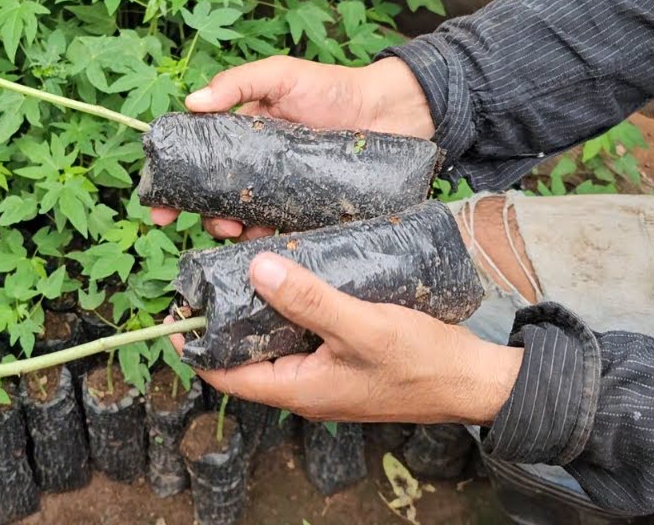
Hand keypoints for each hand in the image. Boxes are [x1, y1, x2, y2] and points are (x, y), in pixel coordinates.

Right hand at [149, 55, 434, 239]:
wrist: (392, 112)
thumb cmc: (333, 87)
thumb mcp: (281, 74)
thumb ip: (238, 83)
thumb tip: (191, 102)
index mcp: (242, 137)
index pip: (198, 162)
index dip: (173, 183)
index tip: (157, 205)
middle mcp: (257, 169)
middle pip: (214, 199)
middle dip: (196, 215)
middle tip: (192, 225)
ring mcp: (282, 194)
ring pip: (244, 221)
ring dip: (229, 232)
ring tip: (232, 233)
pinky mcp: (310, 213)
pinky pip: (283, 234)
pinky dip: (269, 244)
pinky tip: (265, 247)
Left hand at [169, 253, 520, 424]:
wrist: (474, 381)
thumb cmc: (421, 361)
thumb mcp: (361, 326)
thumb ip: (309, 299)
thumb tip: (257, 268)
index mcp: (298, 389)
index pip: (226, 372)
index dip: (197, 343)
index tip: (178, 308)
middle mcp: (304, 388)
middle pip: (247, 353)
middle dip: (229, 317)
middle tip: (215, 272)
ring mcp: (325, 376)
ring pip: (277, 341)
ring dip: (264, 308)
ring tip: (251, 264)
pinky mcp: (344, 360)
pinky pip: (305, 335)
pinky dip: (295, 309)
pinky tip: (300, 277)